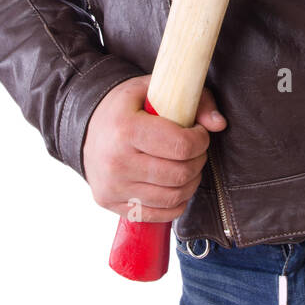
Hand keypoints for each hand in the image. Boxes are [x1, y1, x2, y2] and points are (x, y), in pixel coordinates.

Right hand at [82, 75, 226, 220]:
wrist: (85, 126)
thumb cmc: (125, 107)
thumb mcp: (154, 90)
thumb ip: (194, 101)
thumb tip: (219, 124)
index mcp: (126, 129)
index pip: (181, 146)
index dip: (200, 140)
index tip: (198, 133)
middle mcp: (116, 161)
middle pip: (180, 174)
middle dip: (198, 161)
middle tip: (194, 150)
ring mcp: (113, 186)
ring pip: (173, 197)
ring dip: (190, 182)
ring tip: (186, 166)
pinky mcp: (111, 204)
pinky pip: (159, 214)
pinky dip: (176, 203)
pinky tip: (175, 185)